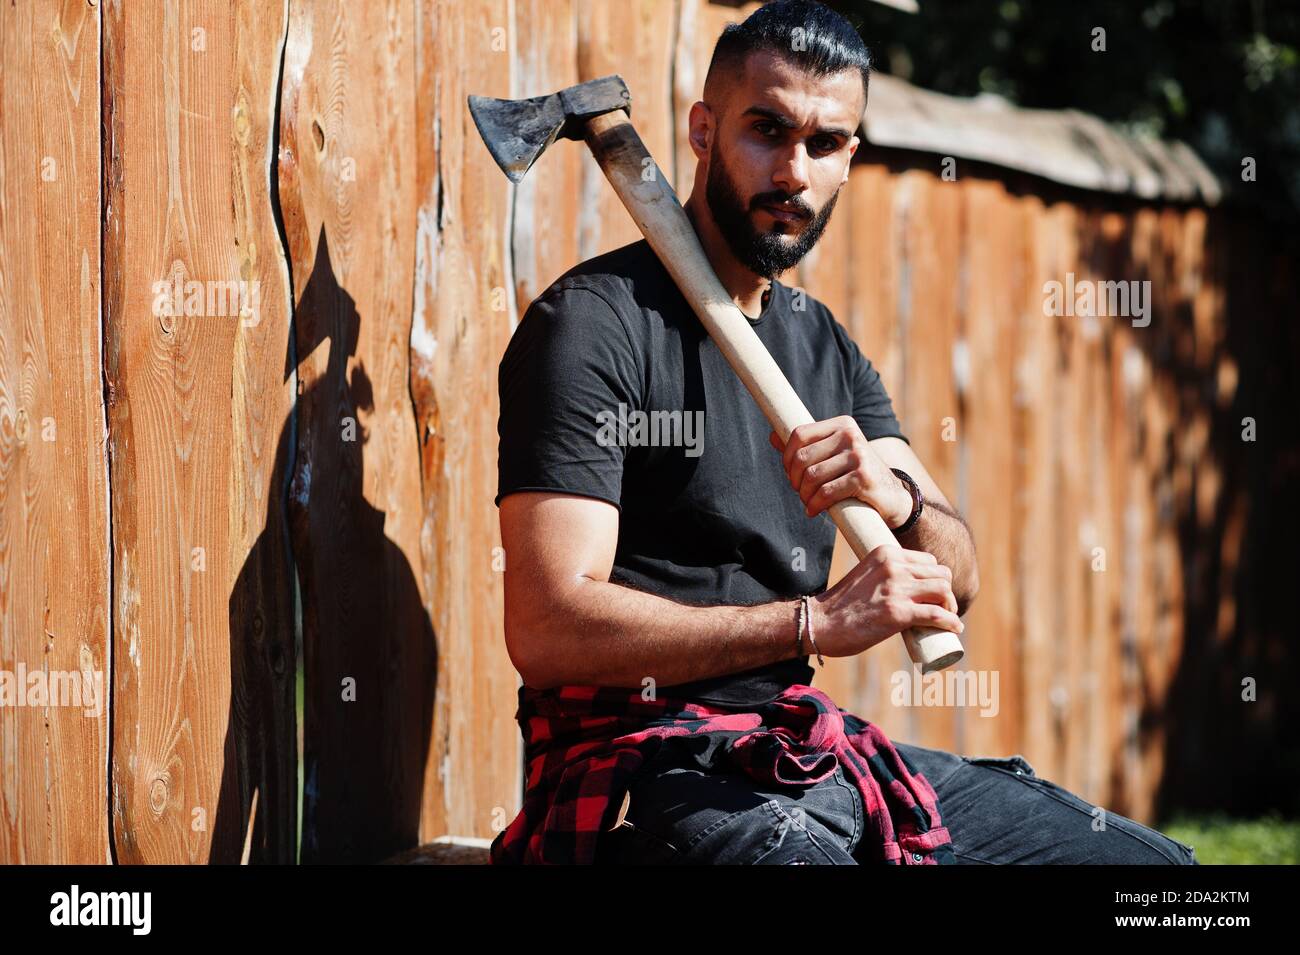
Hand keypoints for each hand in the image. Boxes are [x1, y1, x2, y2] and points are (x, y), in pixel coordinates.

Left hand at [769, 416, 912, 524]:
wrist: (892, 496)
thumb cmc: (857, 474)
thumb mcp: (834, 454)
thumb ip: (807, 446)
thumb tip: (772, 436)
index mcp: (841, 424)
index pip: (799, 434)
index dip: (787, 456)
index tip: (789, 473)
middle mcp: (850, 435)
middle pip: (802, 457)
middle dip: (794, 479)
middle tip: (799, 491)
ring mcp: (858, 455)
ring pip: (812, 476)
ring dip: (804, 495)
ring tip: (808, 502)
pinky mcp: (862, 477)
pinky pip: (826, 492)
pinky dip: (815, 505)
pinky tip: (814, 511)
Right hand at [807, 543, 962, 656]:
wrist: (819, 622)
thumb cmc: (840, 605)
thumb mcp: (865, 575)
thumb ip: (883, 576)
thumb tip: (902, 591)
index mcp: (886, 553)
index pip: (927, 560)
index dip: (936, 578)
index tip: (934, 594)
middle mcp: (894, 565)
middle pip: (941, 573)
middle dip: (947, 591)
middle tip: (943, 608)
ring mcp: (897, 588)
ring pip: (944, 590)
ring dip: (951, 606)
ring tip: (948, 617)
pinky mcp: (898, 612)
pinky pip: (937, 614)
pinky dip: (951, 621)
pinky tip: (954, 627)